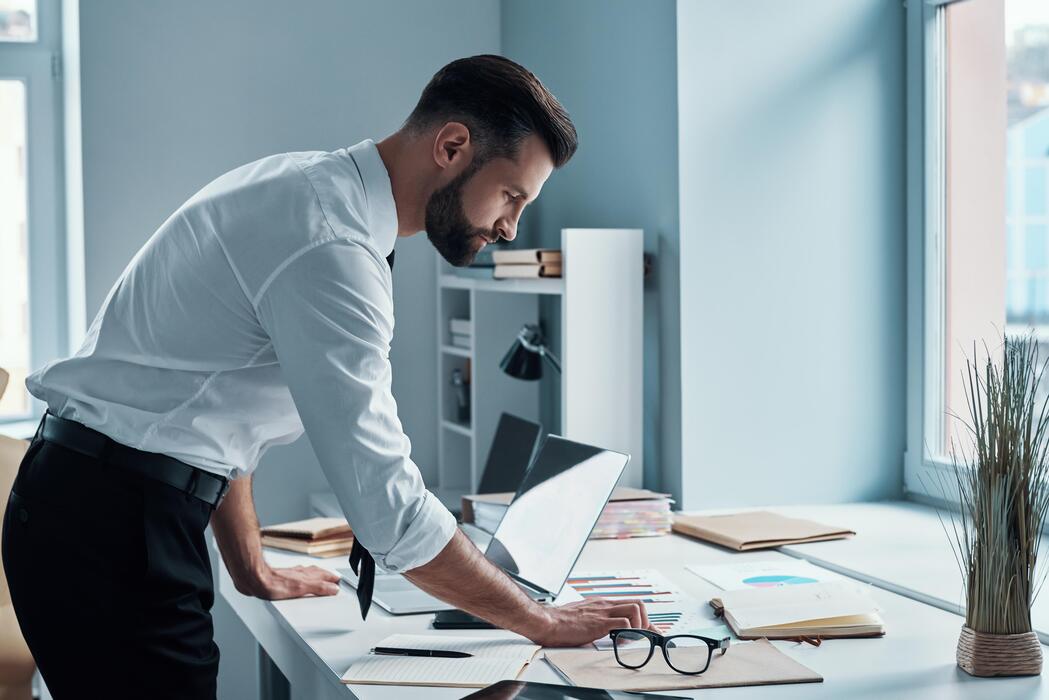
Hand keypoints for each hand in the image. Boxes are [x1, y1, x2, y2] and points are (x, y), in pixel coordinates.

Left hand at [240, 565, 340, 600]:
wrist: (254, 579)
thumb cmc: (273, 584)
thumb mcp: (300, 588)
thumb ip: (318, 588)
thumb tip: (333, 588)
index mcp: (307, 575)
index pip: (325, 576)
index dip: (333, 580)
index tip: (339, 583)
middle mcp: (300, 573)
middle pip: (317, 573)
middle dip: (326, 576)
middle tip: (333, 579)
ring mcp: (290, 574)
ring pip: (307, 573)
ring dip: (315, 575)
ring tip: (320, 578)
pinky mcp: (281, 577)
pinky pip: (297, 576)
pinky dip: (302, 577)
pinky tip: (298, 580)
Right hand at [523, 597, 651, 646]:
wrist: (546, 622)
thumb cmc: (559, 621)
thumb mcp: (581, 615)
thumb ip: (595, 619)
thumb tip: (604, 629)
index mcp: (601, 603)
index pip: (631, 604)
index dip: (645, 619)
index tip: (652, 631)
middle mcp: (605, 604)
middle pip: (639, 603)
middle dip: (646, 620)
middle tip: (642, 635)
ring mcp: (603, 612)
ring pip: (636, 609)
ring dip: (640, 625)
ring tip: (632, 637)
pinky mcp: (599, 623)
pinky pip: (624, 623)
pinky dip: (629, 632)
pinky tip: (621, 640)